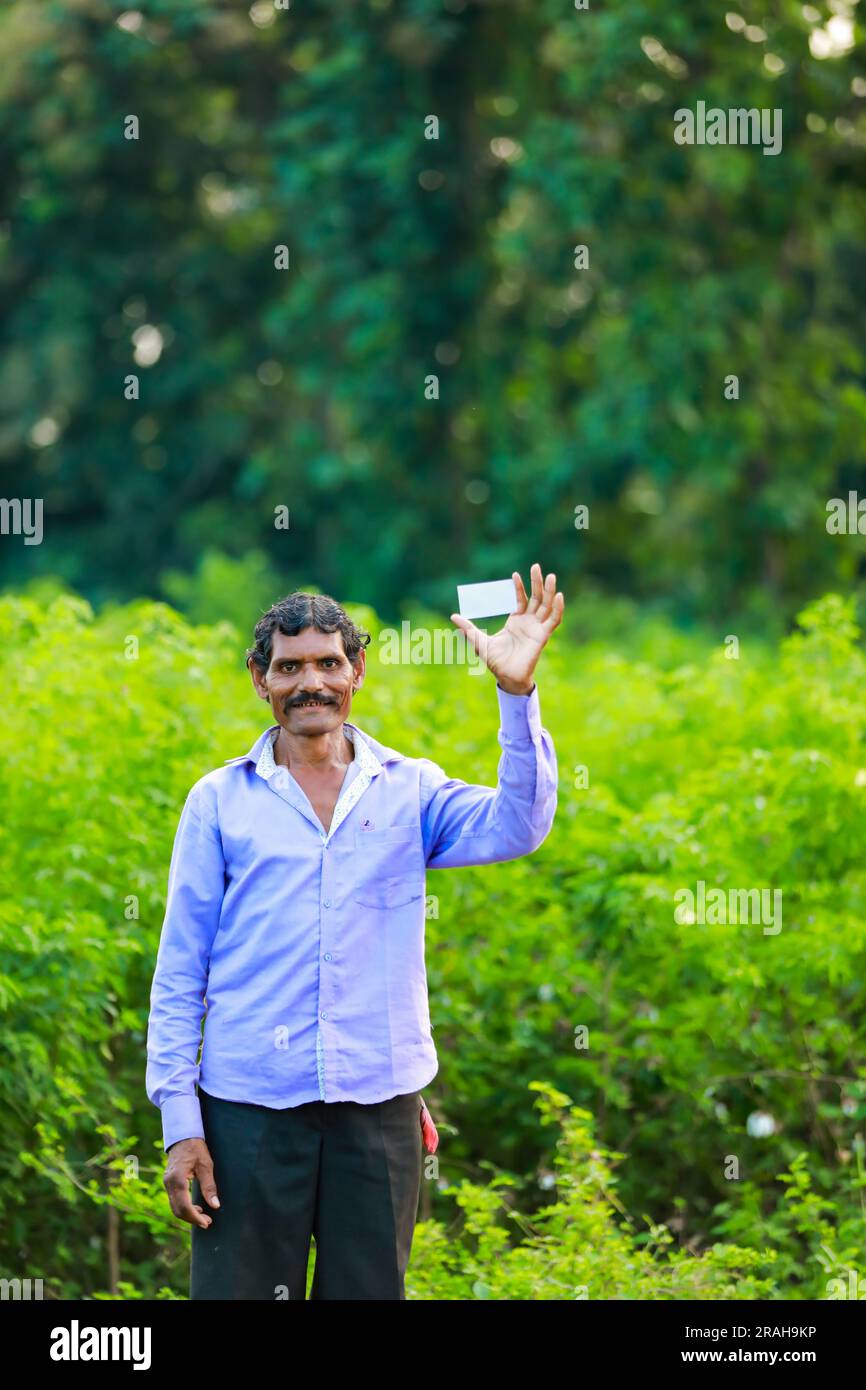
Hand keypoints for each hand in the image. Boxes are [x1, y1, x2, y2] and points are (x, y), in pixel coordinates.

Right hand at [163, 1137, 219, 1228]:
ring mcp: (167, 1183)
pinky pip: (174, 1200)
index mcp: (177, 1179)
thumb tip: (215, 1205)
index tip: (207, 1223)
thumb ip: (209, 1186)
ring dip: (188, 1214)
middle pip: (177, 1210)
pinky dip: (184, 1207)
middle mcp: (169, 1183)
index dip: (195, 1217)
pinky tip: (196, 1208)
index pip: (184, 1206)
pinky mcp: (168, 1182)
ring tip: (204, 1217)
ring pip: (174, 1207)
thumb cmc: (196, 1148)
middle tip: (207, 1222)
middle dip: (192, 1219)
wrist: (183, 1136)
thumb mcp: (206, 1165)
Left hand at [450, 563, 563, 694]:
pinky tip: (559, 596)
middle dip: (537, 582)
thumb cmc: (495, 661)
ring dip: (550, 591)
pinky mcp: (543, 636)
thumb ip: (468, 628)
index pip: (521, 599)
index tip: (515, 575)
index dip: (519, 587)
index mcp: (516, 621)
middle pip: (536, 598)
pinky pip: (554, 620)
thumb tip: (453, 616)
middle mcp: (529, 622)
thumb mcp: (479, 641)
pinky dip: (558, 608)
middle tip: (536, 566)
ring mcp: (537, 628)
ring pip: (547, 605)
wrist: (506, 677)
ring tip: (551, 576)